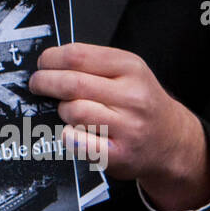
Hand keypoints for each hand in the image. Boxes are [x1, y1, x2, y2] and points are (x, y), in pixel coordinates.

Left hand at [29, 43, 209, 210]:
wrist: (172, 141)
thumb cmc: (141, 103)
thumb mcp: (128, 72)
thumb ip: (93, 64)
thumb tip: (48, 63)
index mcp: (131, 68)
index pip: (77, 55)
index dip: (50, 59)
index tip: (42, 64)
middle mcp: (132, 96)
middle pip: (71, 83)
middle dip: (44, 82)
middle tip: (37, 84)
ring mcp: (128, 127)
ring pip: (73, 111)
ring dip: (60, 109)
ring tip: (67, 110)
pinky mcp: (119, 154)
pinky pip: (77, 141)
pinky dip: (67, 134)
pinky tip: (73, 131)